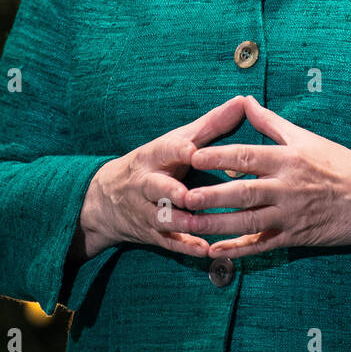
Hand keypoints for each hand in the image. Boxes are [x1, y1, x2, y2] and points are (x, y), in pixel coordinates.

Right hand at [76, 95, 248, 258]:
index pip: (164, 150)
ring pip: (161, 218)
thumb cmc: (156, 163)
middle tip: (188, 196)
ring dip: (181, 224)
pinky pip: (168, 242)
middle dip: (170, 192)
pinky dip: (186, 247)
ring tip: (201, 227)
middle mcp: (146, 183)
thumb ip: (211, 125)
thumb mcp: (176, 141)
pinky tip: (205, 250)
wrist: (107, 199)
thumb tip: (242, 101)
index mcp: (154, 156)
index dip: (178, 150)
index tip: (193, 151)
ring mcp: (146, 210)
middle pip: (155, 187)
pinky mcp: (151, 233)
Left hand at [182, 95, 350, 256]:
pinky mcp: (294, 237)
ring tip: (188, 225)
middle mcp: (287, 187)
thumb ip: (270, 122)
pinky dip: (237, 250)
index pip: (245, 155)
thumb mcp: (305, 137)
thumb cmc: (338, 163)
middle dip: (209, 196)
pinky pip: (261, 245)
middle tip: (181, 197)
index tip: (191, 156)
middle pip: (241, 192)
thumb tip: (244, 100)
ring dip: (215, 225)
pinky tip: (215, 251)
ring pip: (246, 222)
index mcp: (288, 159)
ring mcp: (290, 214)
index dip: (217, 156)